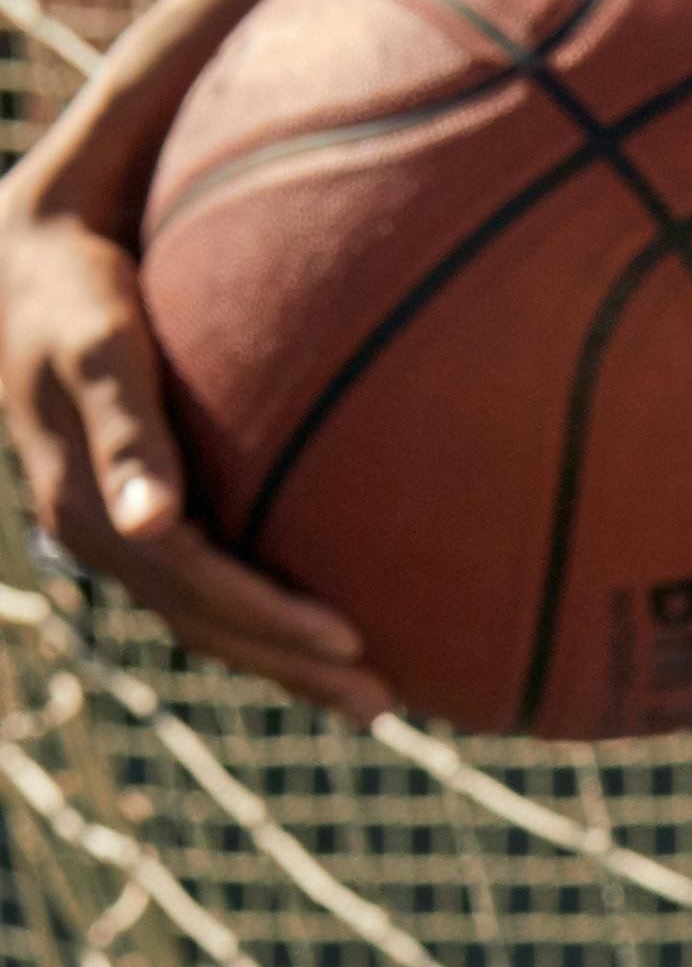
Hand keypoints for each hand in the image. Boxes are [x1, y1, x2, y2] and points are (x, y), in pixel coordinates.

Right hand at [0, 191, 385, 716]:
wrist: (26, 266)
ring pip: (205, 619)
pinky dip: (264, 623)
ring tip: (369, 697)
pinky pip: (206, 588)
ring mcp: (118, 531)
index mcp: (89, 506)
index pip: (192, 586)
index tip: (349, 640)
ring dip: (284, 663)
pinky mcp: (138, 518)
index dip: (268, 621)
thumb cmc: (74, 288)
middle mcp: (102, 533)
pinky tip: (326, 641)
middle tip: (381, 700)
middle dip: (290, 665)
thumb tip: (150, 522)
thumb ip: (125, 431)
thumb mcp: (95, 348)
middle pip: (204, 623)